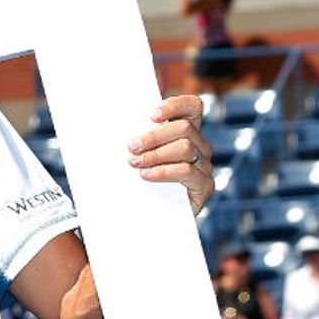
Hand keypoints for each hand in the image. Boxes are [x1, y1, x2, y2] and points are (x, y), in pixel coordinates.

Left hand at [128, 95, 212, 215]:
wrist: (149, 212)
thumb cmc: (141, 176)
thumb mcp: (139, 151)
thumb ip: (138, 136)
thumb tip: (114, 122)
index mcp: (186, 130)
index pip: (193, 107)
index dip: (175, 105)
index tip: (151, 116)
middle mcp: (199, 145)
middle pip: (184, 128)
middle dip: (154, 136)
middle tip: (132, 146)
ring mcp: (204, 165)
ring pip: (185, 148)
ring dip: (156, 154)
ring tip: (135, 163)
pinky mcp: (204, 185)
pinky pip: (187, 171)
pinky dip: (164, 171)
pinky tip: (146, 175)